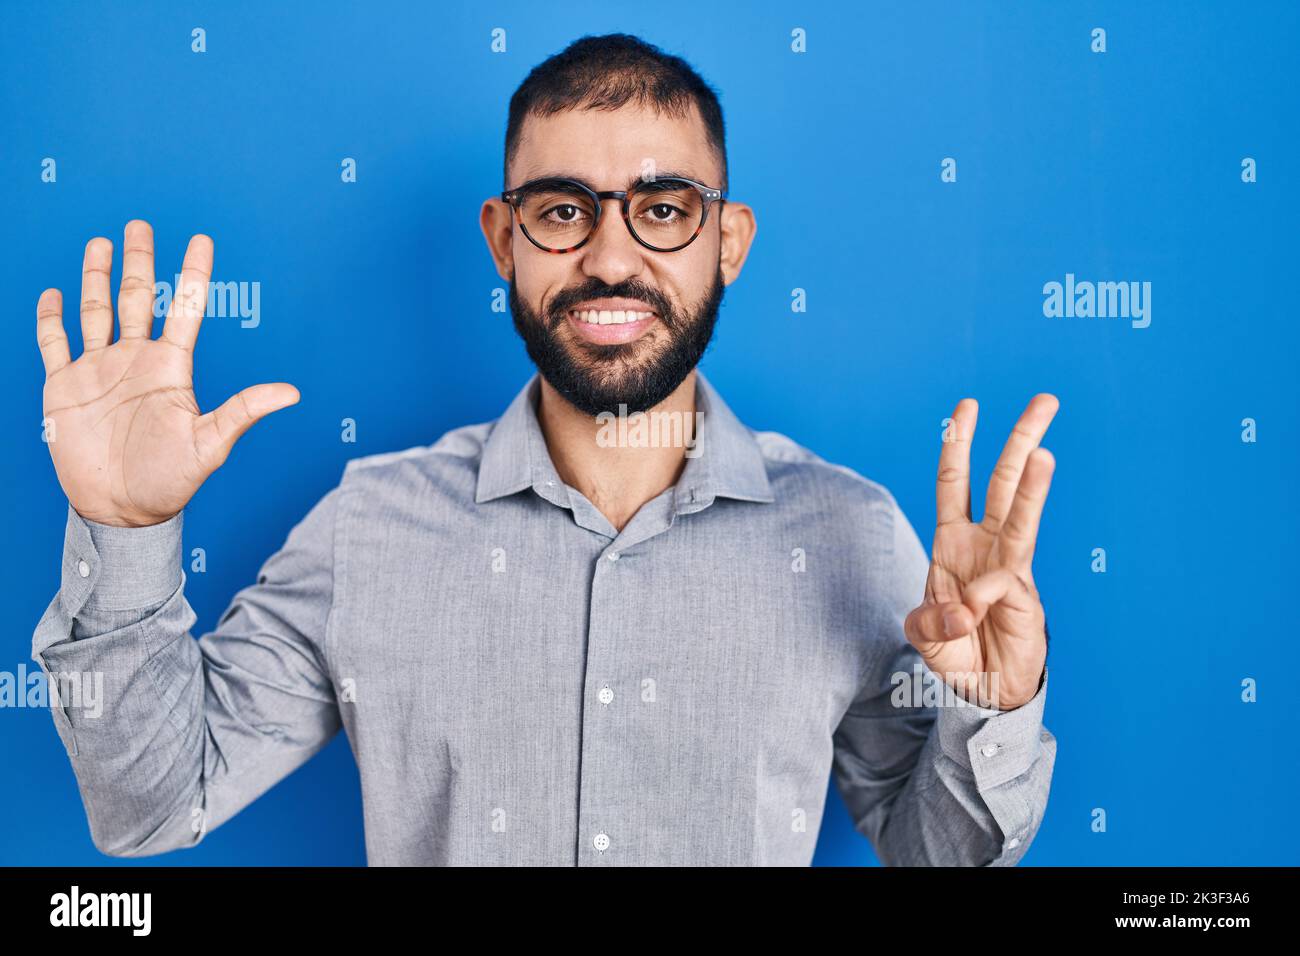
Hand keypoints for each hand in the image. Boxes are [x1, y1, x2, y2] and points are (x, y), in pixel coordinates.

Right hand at [37, 220, 298, 526]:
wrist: (121, 511)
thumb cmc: (170, 481)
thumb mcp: (210, 444)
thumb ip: (243, 411)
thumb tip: (292, 393)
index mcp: (171, 368)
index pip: (184, 308)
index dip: (192, 273)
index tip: (201, 239)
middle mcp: (136, 361)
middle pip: (137, 298)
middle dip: (138, 262)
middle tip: (140, 225)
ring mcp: (99, 370)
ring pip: (96, 311)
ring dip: (97, 277)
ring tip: (101, 242)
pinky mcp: (64, 387)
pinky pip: (55, 344)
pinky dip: (51, 319)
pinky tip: (54, 294)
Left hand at [903, 395, 1058, 710]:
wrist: (986, 691)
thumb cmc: (956, 652)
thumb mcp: (923, 635)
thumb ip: (929, 621)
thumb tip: (961, 611)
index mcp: (954, 542)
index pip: (956, 481)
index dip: (959, 444)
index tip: (967, 406)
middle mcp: (985, 545)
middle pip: (1003, 482)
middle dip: (1020, 440)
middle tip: (1045, 401)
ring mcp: (1008, 566)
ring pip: (1021, 516)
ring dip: (1032, 486)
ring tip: (1046, 453)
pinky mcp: (1025, 594)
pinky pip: (1001, 582)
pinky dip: (981, 597)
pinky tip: (973, 616)